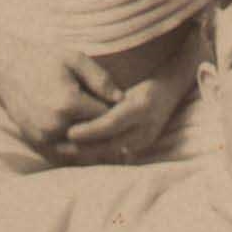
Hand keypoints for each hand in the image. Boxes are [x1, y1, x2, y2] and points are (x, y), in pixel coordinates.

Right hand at [0, 26, 114, 146]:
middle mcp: (55, 125)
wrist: (8, 69)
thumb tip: (121, 98)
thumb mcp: (75, 59)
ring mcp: (44, 137)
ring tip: (109, 128)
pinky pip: (67, 151)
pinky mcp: (38, 143)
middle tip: (123, 119)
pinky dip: (81, 146)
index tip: (127, 105)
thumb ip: (100, 79)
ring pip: (83, 148)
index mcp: (67, 103)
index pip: (107, 116)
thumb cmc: (44, 59)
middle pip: (97, 136)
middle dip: (111, 128)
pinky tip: (90, 134)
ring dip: (98, 141)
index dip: (119, 111)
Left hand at [54, 63, 188, 164]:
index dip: (90, 130)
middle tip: (60, 147)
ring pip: (112, 151)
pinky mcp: (143, 145)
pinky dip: (97, 154)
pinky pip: (117, 153)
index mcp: (142, 106)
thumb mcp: (125, 80)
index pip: (111, 123)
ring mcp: (146, 138)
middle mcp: (147, 126)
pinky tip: (80, 152)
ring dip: (88, 153)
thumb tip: (76, 106)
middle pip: (111, 143)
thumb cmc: (144, 77)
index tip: (69, 132)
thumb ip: (105, 94)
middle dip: (84, 147)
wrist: (172, 86)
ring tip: (65, 151)